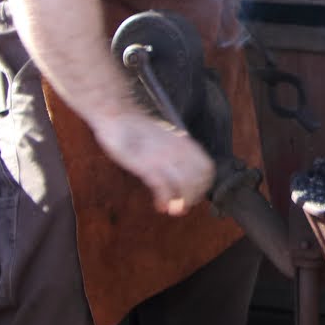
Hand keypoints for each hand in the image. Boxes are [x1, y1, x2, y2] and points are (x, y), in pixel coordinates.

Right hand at [92, 112, 215, 216]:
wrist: (116, 114)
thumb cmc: (137, 128)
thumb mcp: (163, 137)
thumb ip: (174, 151)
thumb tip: (180, 169)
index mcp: (184, 142)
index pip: (207, 168)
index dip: (204, 185)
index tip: (194, 194)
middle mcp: (178, 150)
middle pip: (199, 180)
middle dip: (193, 197)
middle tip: (183, 206)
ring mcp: (162, 157)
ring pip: (185, 185)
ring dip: (181, 202)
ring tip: (174, 210)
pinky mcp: (146, 164)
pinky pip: (163, 187)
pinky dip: (165, 200)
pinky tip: (160, 206)